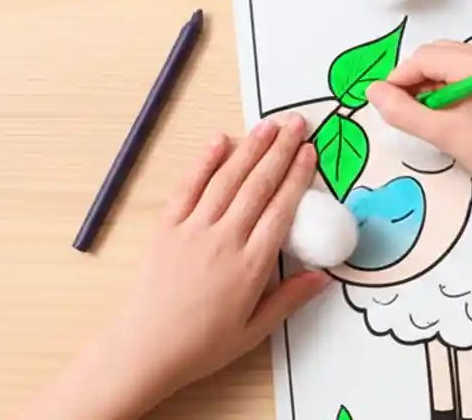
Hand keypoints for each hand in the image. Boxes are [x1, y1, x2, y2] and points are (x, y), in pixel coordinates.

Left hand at [19, 115, 329, 419]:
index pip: (282, 209)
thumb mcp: (255, 330)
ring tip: (269, 125)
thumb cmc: (203, 344)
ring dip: (250, 147)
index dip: (298, 176)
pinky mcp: (167, 227)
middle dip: (280, 150)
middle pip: (259, 185)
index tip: (309, 153)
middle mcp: (224, 240)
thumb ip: (290, 298)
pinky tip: (220, 140)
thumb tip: (325, 275)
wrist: (147, 347)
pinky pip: (188, 187)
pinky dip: (204, 161)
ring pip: (227, 179)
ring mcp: (193, 230)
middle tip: (297, 124)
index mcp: (251, 266)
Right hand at [365, 41, 471, 207]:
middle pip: (443, 55)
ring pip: (461, 64)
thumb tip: (373, 91)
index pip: (426, 56)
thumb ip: (405, 111)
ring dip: (439, 85)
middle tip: (408, 113)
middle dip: (419, 80)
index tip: (385, 104)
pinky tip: (460, 116)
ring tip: (433, 118)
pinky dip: (462, 89)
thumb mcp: (447, 134)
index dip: (399, 78)